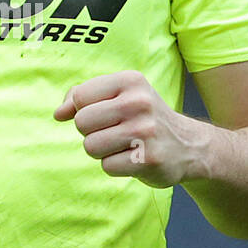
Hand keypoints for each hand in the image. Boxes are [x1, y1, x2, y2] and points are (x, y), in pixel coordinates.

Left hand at [54, 70, 212, 187]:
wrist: (188, 145)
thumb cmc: (142, 117)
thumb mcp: (119, 95)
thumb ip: (82, 98)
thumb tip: (58, 114)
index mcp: (130, 80)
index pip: (80, 97)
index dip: (84, 110)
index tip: (104, 113)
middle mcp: (139, 103)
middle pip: (82, 122)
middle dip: (91, 132)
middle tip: (115, 131)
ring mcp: (146, 132)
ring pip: (90, 146)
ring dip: (101, 151)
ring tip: (123, 145)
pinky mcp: (148, 159)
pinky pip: (107, 166)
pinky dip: (115, 166)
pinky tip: (133, 158)